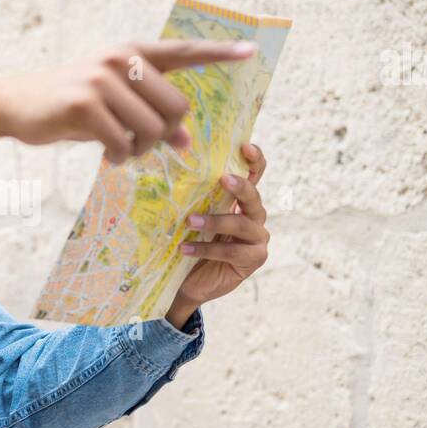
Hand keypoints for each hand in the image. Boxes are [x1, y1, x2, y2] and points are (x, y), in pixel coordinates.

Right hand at [0, 39, 255, 164]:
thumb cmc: (72, 105)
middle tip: (143, 144)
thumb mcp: (114, 101)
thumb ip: (151, 114)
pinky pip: (124, 144)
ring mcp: (102, 79)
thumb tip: (186, 144)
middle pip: (176, 107)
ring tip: (122, 150)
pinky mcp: (84, 104)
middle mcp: (121, 59)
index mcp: (133, 53)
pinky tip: (107, 156)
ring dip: (142, 150)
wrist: (16, 102)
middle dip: (166, 135)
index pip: (185, 51)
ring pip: (152, 129)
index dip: (220, 53)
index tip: (253, 51)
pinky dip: (120, 157)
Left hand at [165, 143, 269, 328]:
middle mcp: (254, 216)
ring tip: (190, 221)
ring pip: (242, 224)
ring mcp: (257, 238)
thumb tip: (169, 172)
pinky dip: (206, 249)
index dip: (255, 160)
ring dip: (215, 222)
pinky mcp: (253, 259)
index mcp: (242, 200)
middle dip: (240, 187)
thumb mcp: (192, 216)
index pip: (255, 174)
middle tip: (223, 179)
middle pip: (254, 197)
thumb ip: (193, 198)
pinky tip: (185, 249)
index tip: (245, 147)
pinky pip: (232, 252)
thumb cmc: (190, 241)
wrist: (188, 281)